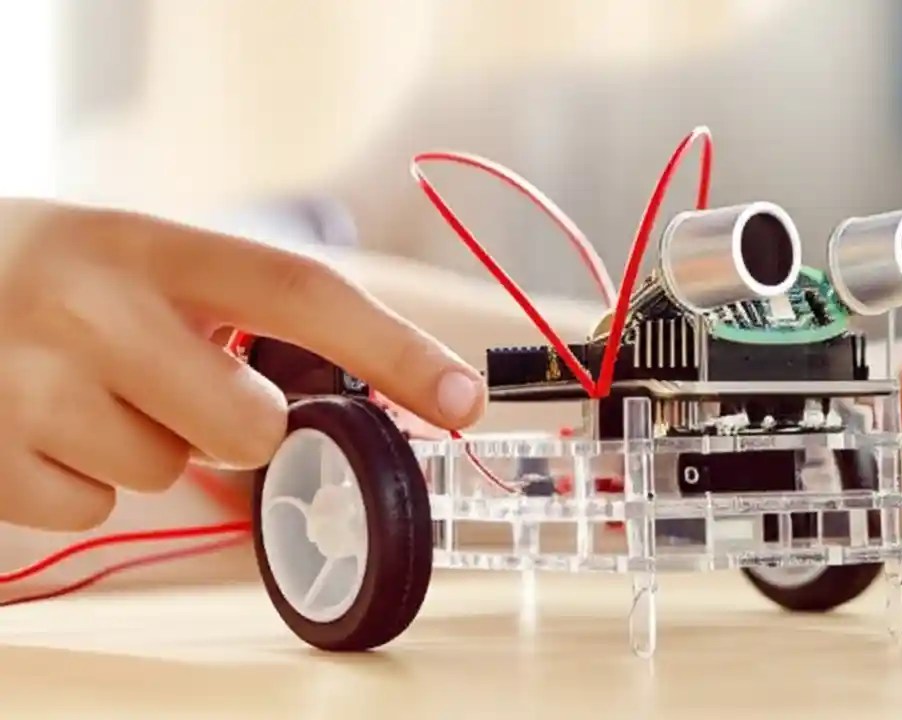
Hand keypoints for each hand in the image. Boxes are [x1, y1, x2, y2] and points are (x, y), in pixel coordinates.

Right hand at [0, 199, 484, 530]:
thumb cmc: (60, 275)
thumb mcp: (145, 258)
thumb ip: (241, 312)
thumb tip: (371, 391)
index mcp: (151, 246)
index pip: (302, 294)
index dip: (394, 351)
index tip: (463, 398)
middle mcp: (91, 308)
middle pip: (249, 427)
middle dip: (240, 424)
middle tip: (182, 382)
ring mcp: (30, 386)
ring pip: (168, 474)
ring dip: (149, 445)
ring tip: (91, 388)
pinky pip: (94, 508)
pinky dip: (85, 478)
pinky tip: (45, 422)